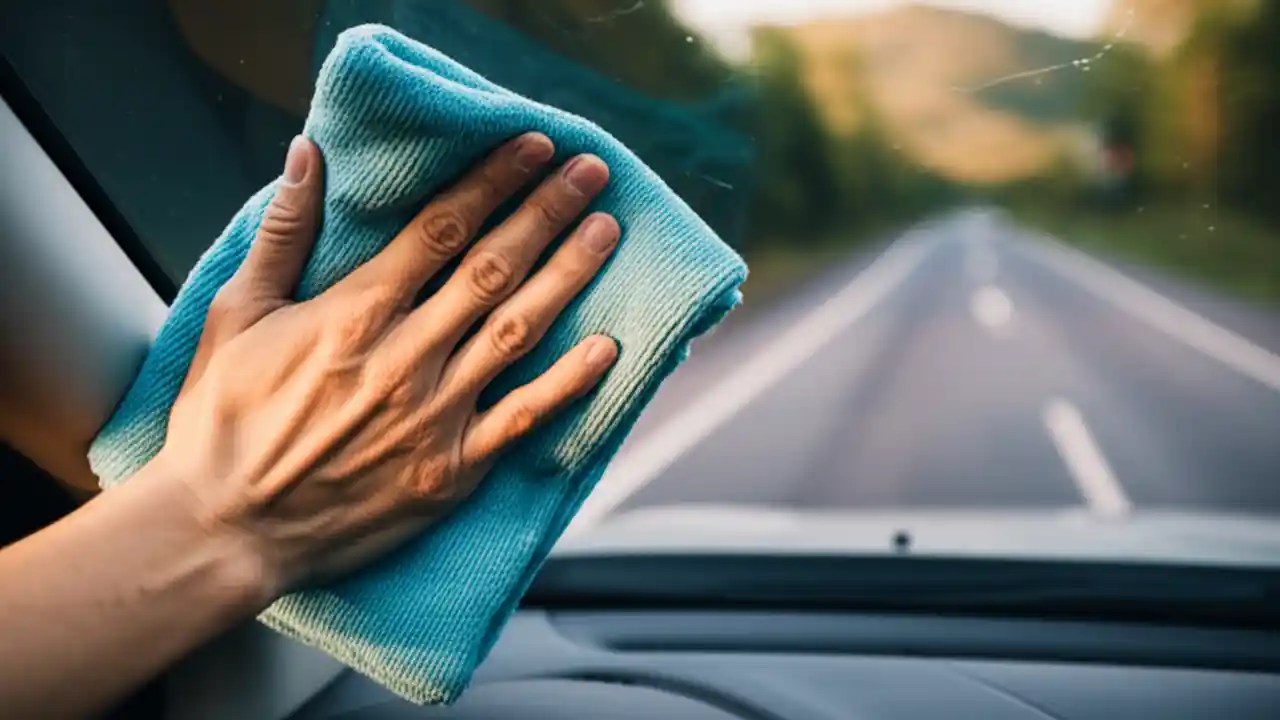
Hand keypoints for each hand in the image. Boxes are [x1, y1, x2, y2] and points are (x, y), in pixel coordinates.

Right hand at [152, 133, 618, 600]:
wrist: (225, 530)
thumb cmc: (223, 422)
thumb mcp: (233, 315)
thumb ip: (282, 233)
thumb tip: (306, 154)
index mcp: (355, 312)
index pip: (442, 228)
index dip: (495, 182)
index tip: (534, 148)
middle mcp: (405, 356)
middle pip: (493, 268)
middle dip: (547, 213)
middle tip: (591, 173)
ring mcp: (435, 415)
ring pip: (518, 329)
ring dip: (568, 275)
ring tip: (606, 233)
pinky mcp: (452, 470)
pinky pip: (523, 417)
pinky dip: (568, 382)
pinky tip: (606, 348)